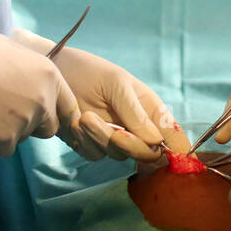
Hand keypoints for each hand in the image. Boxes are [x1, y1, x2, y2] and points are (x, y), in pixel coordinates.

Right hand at [0, 23, 78, 157]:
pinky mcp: (5, 139)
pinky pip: (4, 148)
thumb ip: (31, 72)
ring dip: (11, 131)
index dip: (57, 112)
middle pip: (50, 128)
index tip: (48, 115)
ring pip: (24, 138)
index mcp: (50, 76)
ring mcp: (26, 123)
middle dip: (34, 125)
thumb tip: (31, 81)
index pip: (69, 106)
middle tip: (8, 112)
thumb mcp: (17, 50)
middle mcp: (44, 101)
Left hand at [11, 30, 190, 160]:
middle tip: (116, 134)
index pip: (174, 137)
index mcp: (150, 109)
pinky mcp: (92, 144)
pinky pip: (96, 154)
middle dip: (132, 146)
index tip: (173, 159)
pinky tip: (76, 122)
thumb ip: (136, 114)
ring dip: (101, 138)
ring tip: (85, 117)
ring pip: (119, 155)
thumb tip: (157, 142)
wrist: (53, 72)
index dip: (178, 152)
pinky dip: (86, 141)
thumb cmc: (89, 70)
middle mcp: (136, 126)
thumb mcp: (117, 84)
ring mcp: (114, 137)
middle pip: (148, 154)